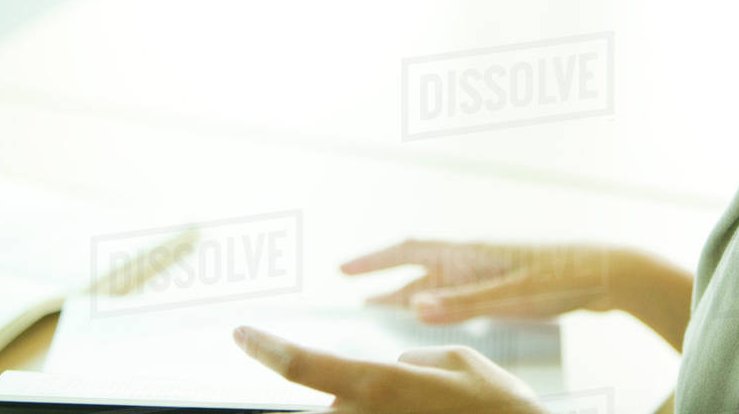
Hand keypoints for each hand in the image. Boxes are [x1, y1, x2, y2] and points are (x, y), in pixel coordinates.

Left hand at [233, 326, 545, 413]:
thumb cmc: (496, 408)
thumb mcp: (458, 361)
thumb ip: (412, 361)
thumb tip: (394, 368)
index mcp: (379, 384)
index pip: (303, 365)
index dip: (267, 348)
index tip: (242, 332)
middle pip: (338, 400)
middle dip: (366, 397)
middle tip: (423, 403)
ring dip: (385, 412)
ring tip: (435, 413)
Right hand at [340, 239, 615, 323]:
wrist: (609, 274)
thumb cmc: (564, 277)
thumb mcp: (514, 293)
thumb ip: (466, 301)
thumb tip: (414, 306)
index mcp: (471, 252)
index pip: (411, 250)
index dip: (376, 259)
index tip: (343, 269)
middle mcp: (474, 258)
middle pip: (417, 265)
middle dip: (382, 274)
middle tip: (348, 283)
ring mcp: (487, 272)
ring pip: (435, 281)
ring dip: (404, 290)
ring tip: (373, 303)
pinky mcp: (503, 287)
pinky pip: (455, 294)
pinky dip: (433, 302)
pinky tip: (427, 313)